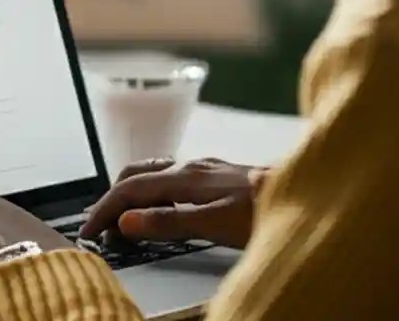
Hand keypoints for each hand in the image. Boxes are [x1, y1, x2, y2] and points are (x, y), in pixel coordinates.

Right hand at [80, 157, 261, 247]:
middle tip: (99, 221)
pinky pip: (172, 176)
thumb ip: (168, 222)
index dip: (104, 210)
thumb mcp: (212, 224)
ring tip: (122, 211)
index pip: (129, 191)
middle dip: (111, 195)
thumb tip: (126, 220)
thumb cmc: (263, 212)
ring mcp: (205, 168)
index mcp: (184, 178)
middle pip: (136, 175)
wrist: (308, 193)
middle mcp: (190, 167)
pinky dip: (154, 190)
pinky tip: (163, 201)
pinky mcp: (218, 175)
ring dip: (131, 191)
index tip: (89, 231)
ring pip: (154, 173)